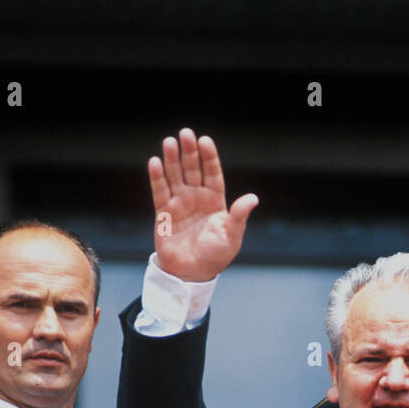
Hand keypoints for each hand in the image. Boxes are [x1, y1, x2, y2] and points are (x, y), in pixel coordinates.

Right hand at [149, 130, 258, 282]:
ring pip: (175, 175)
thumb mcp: (232, 236)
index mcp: (215, 200)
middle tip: (186, 133)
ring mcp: (179, 203)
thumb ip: (239, 216)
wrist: (192, 273)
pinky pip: (160, 191)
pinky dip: (157, 177)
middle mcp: (196, 197)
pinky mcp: (164, 212)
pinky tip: (155, 163)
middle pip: (192, 168)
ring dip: (172, 159)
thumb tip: (253, 199)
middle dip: (189, 151)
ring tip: (169, 142)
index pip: (212, 173)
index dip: (209, 157)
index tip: (205, 141)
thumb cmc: (215, 256)